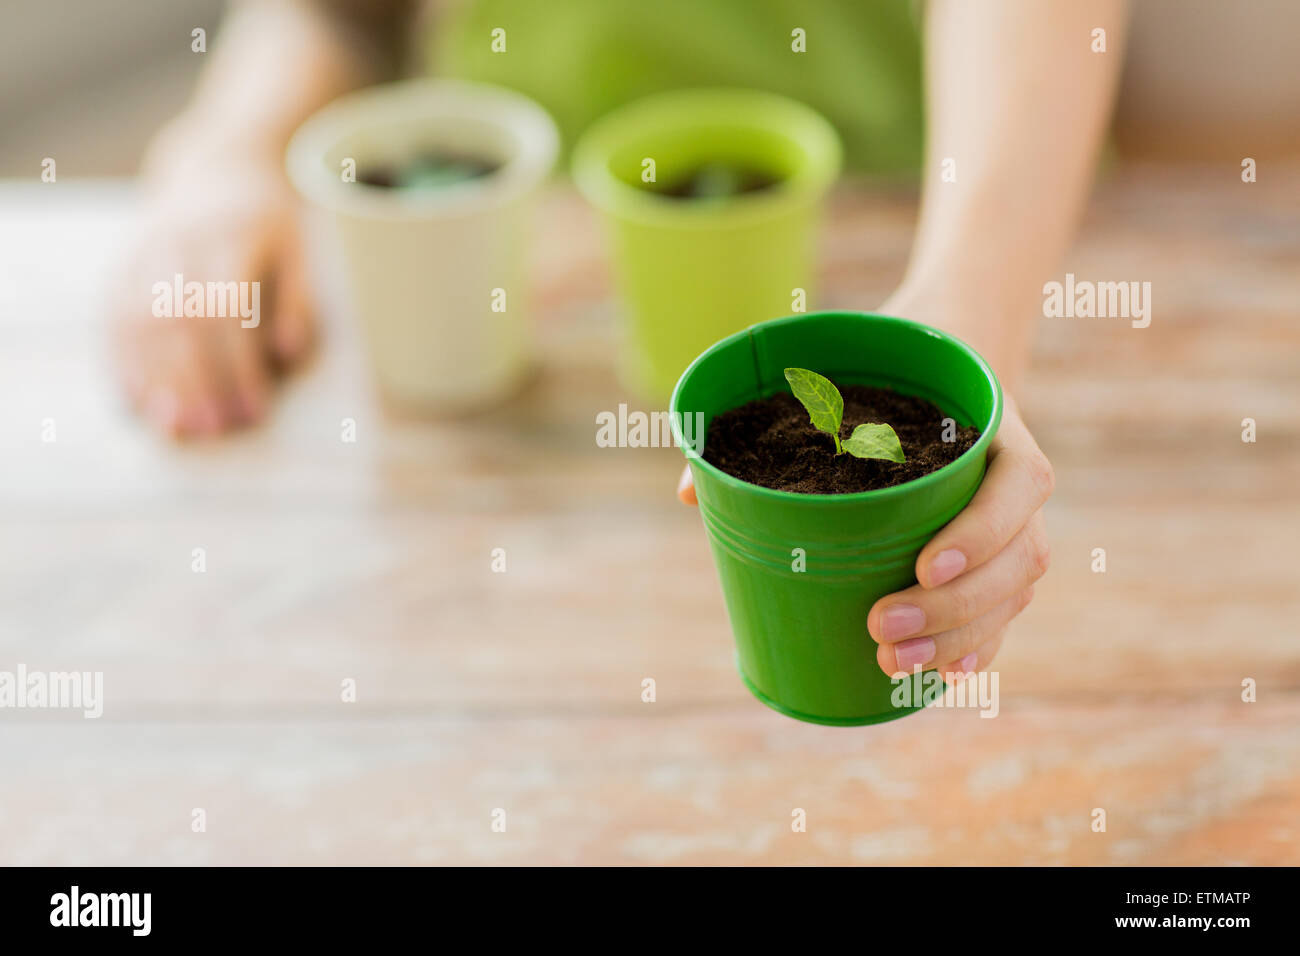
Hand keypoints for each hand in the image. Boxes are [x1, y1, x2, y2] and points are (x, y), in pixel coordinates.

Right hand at [108, 123, 312, 436]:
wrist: (217, 167)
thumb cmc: (270, 222)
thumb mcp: (299, 248)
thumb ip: (298, 300)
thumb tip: (288, 355)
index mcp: (230, 237)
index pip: (228, 310)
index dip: (239, 366)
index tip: (254, 411)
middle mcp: (179, 242)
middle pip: (178, 321)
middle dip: (195, 381)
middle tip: (215, 430)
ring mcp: (143, 253)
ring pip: (139, 323)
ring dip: (156, 380)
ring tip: (176, 428)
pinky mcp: (121, 266)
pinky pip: (114, 320)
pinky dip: (124, 363)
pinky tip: (137, 402)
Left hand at [674, 383, 1052, 680]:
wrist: (945, 363)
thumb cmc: (884, 379)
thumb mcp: (845, 380)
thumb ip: (774, 425)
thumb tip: (691, 492)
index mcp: (994, 431)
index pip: (1016, 487)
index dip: (979, 533)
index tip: (922, 565)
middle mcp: (1014, 485)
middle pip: (1016, 558)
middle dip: (952, 607)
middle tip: (879, 627)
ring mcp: (1016, 528)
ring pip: (1011, 594)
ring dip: (958, 637)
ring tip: (892, 663)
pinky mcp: (1001, 562)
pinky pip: (1004, 613)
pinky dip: (977, 648)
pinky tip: (941, 675)